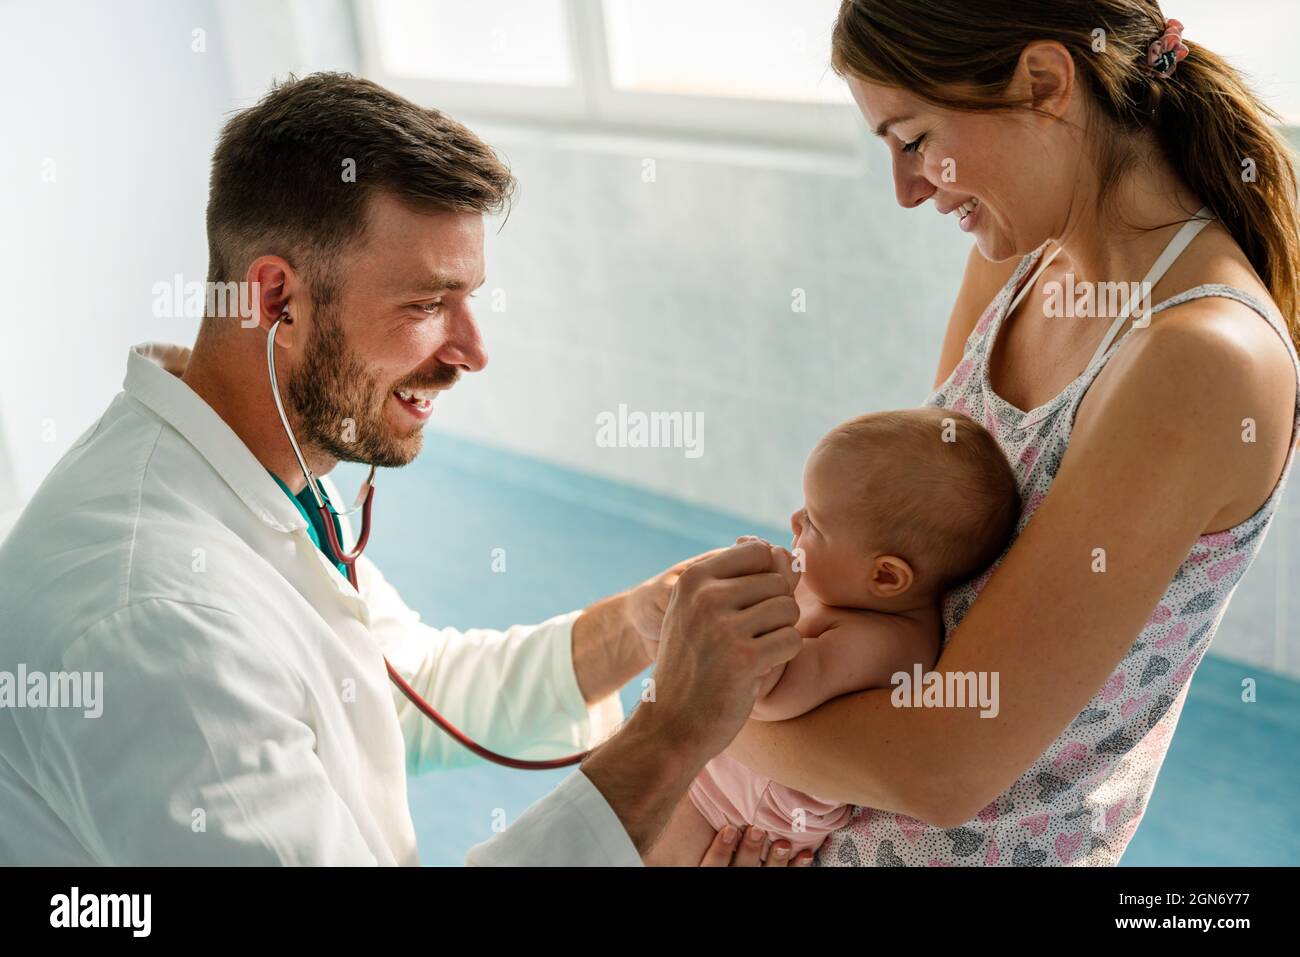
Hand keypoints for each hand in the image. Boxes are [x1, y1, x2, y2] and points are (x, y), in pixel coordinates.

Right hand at [645, 540, 803, 762]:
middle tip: (750, 639)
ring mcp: (723, 626)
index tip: (748, 609)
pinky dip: (783, 657)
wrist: (671, 724)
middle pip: (777, 582)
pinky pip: (792, 641)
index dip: (765, 580)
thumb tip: (785, 550)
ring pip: (788, 609)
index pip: (758, 552)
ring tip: (754, 653)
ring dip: (780, 634)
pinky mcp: (744, 658)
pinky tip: (758, 670)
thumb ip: (744, 579)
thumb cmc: (696, 665)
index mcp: (692, 579)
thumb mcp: (704, 613)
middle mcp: (705, 596)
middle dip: (775, 610)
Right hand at [698, 825, 814, 866]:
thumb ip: (709, 818)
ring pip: (765, 874)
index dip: (720, 850)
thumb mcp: (707, 831)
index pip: (712, 864)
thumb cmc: (719, 834)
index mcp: (713, 864)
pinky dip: (797, 866)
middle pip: (740, 869)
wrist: (743, 857)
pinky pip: (788, 876)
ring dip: (776, 860)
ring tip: (784, 844)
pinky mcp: (775, 877)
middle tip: (758, 830)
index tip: (730, 829)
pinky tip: (805, 853)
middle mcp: (734, 873)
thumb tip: (706, 785)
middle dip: (750, 850)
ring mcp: (756, 876)